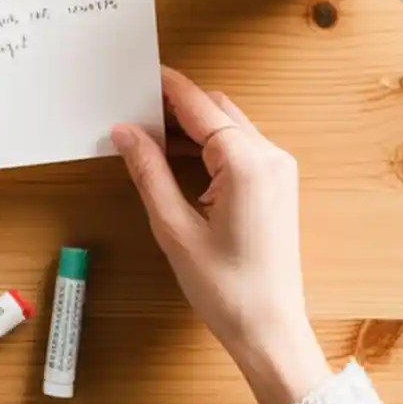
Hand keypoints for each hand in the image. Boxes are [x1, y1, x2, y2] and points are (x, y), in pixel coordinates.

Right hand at [111, 67, 330, 403]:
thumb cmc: (225, 287)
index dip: (165, 88)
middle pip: (216, 108)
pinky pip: (238, 147)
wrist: (269, 329)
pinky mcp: (276, 184)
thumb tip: (125, 132)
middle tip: (132, 108)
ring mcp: (277, 170)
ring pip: (228, 125)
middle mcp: (269, 157)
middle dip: (175, 104)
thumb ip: (148, 170)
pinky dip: (207, 143)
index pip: (198, 106)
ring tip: (147, 134)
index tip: (136, 74)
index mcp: (245, 163)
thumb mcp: (173, 227)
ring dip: (190, 124)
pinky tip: (176, 156)